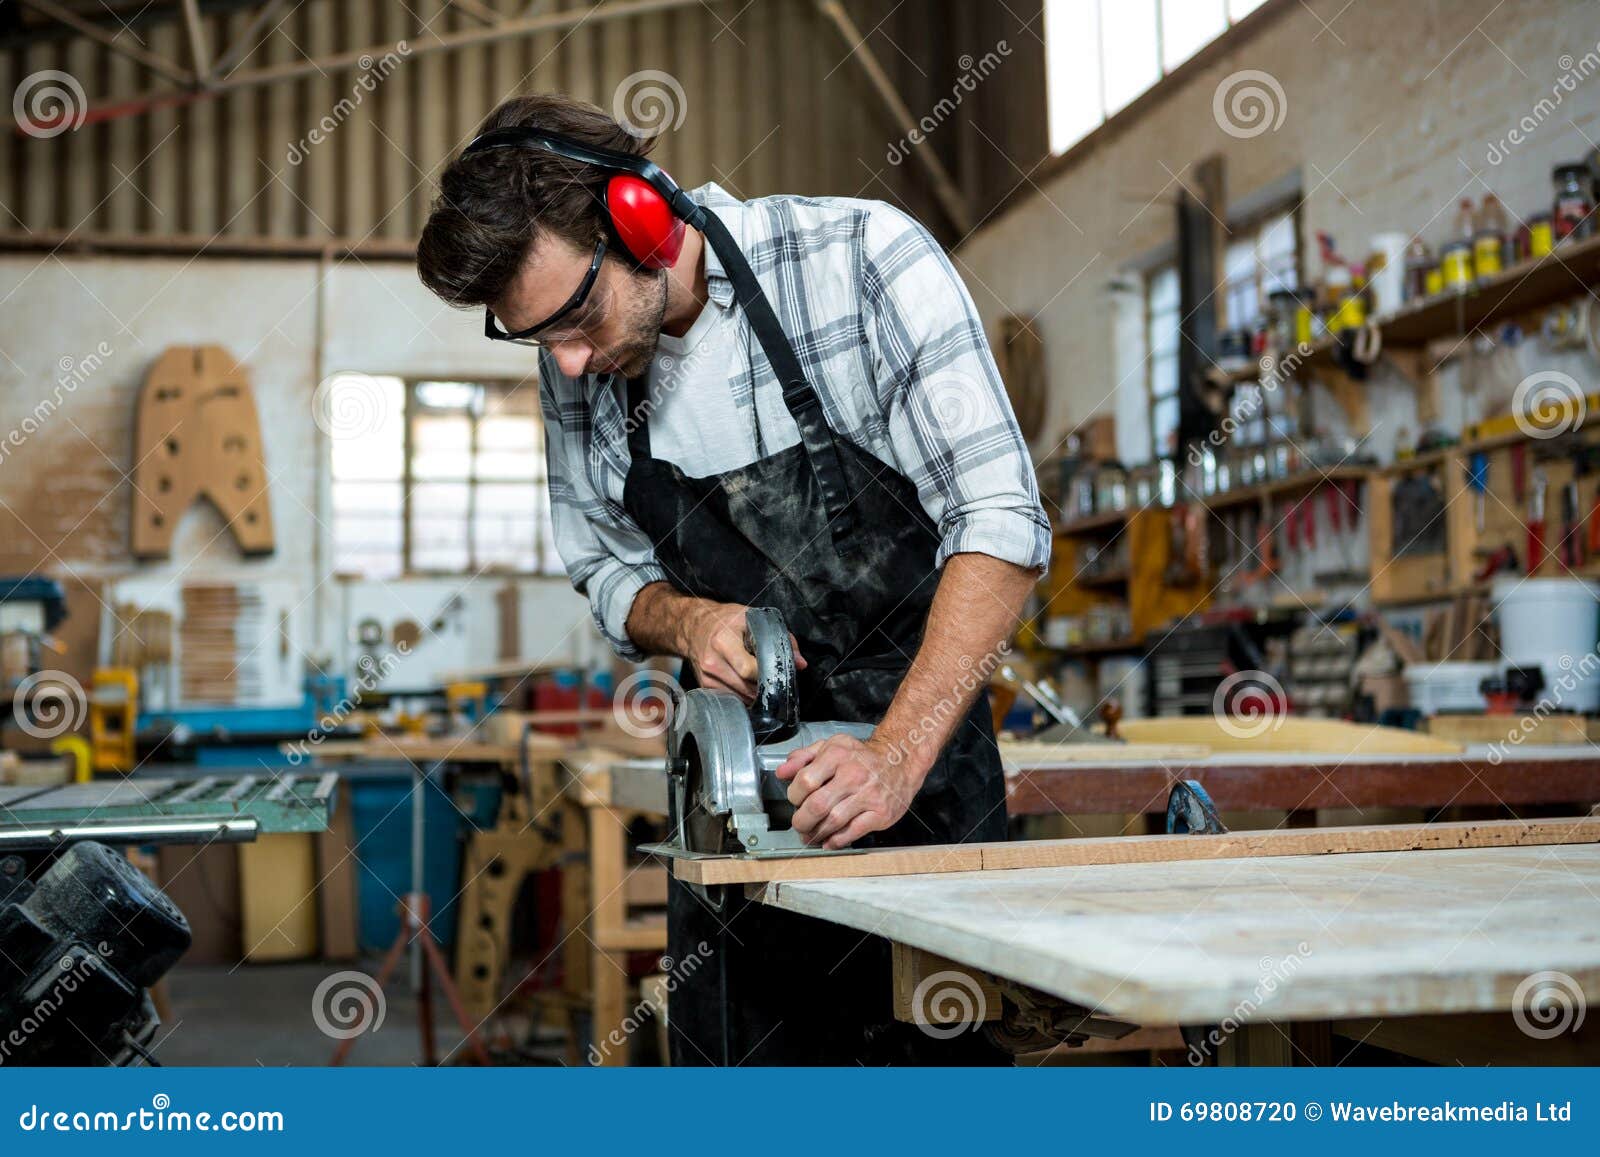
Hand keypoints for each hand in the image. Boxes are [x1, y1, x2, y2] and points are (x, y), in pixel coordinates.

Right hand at [678, 601, 805, 701]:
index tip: (776, 670)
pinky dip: (744, 695)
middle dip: (765, 686)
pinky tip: (749, 685)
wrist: (694, 626)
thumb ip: (781, 638)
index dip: (767, 673)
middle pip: (746, 687)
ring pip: (740, 696)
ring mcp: (706, 676)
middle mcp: (711, 661)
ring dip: (756, 693)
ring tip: (762, 681)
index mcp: (722, 641)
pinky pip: (731, 697)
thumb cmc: (726, 620)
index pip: (749, 670)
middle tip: (775, 679)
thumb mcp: (753, 618)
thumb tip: (800, 663)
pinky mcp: (705, 686)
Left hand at [774, 733, 923, 848]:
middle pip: (816, 805)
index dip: (794, 796)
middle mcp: (852, 774)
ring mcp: (868, 795)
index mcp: (837, 755)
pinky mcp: (880, 813)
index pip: (804, 781)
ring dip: (816, 833)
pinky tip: (829, 841)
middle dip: (801, 821)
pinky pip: (853, 832)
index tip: (795, 801)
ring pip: (833, 822)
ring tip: (810, 835)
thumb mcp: (832, 746)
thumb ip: (803, 757)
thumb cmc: (861, 756)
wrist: (900, 760)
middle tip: (799, 825)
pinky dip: (837, 841)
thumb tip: (782, 772)